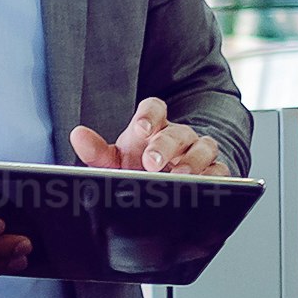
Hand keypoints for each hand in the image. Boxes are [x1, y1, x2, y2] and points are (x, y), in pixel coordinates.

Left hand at [70, 98, 226, 176]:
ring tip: (180, 175)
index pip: (154, 109)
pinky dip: (215, 176)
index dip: (148, 116)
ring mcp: (199, 152)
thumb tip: (77, 135)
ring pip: (204, 147)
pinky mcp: (215, 171)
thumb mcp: (116, 161)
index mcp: (153, 128)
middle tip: (151, 162)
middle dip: (165, 146)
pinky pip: (221, 170)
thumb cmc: (139, 168)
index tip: (139, 128)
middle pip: (177, 132)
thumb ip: (97, 151)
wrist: (164, 189)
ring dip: (194, 160)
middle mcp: (178, 136)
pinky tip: (205, 185)